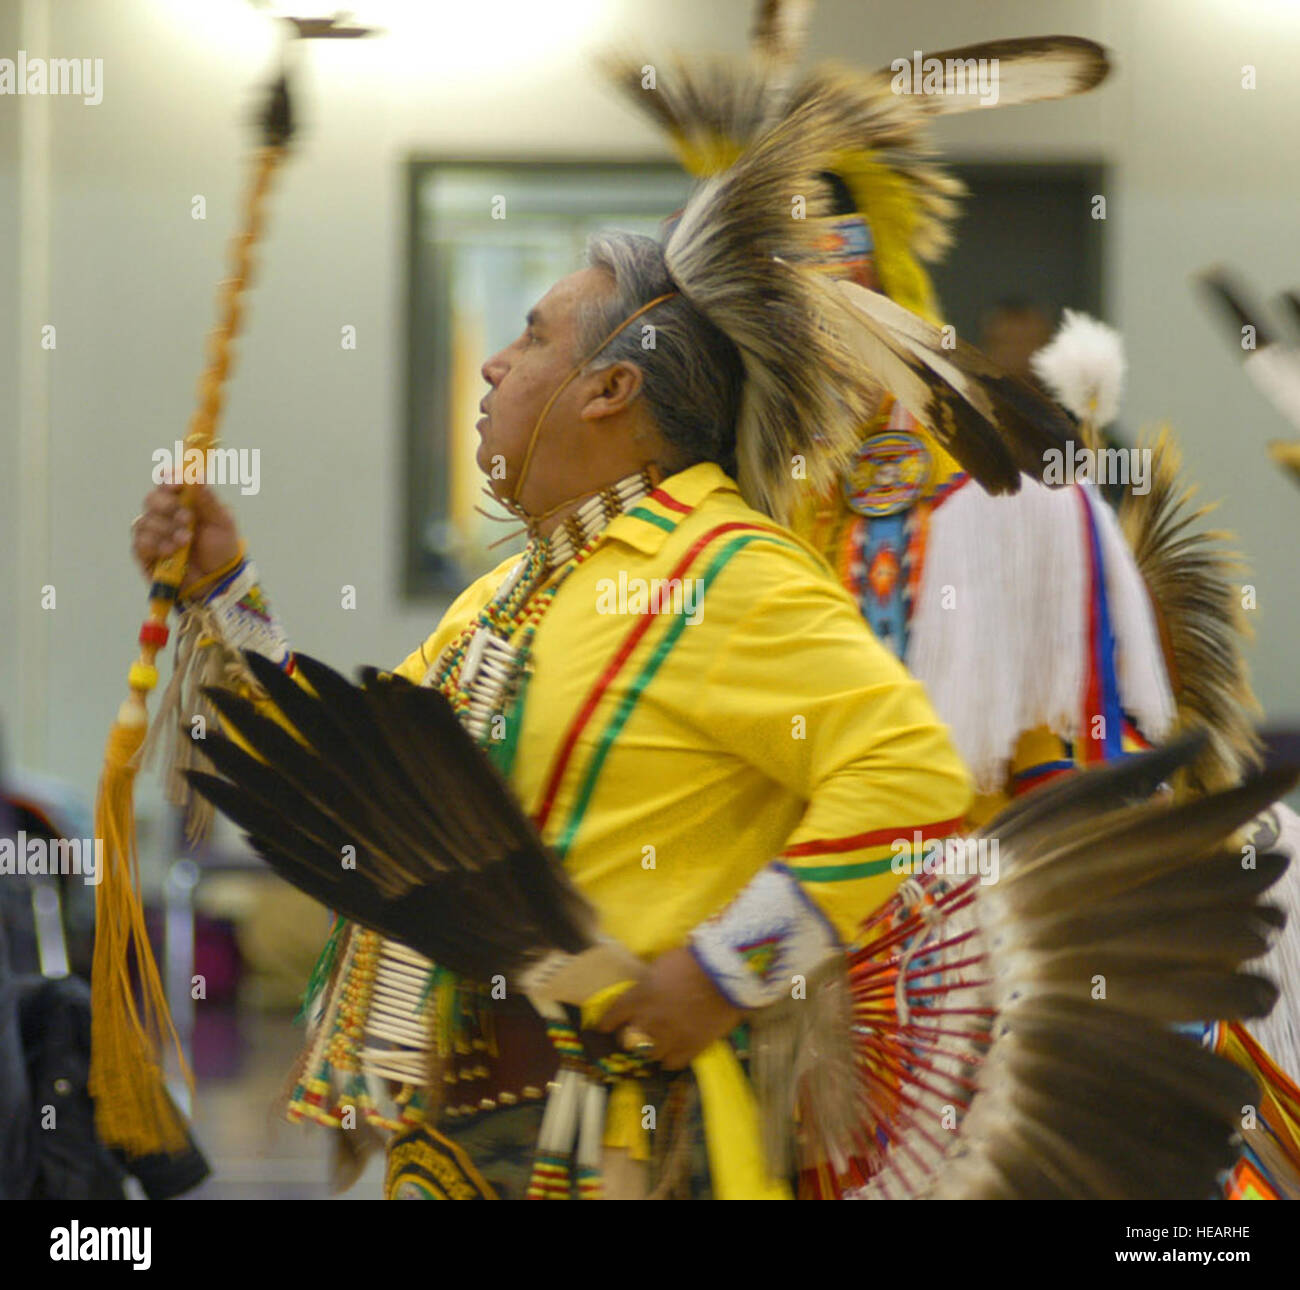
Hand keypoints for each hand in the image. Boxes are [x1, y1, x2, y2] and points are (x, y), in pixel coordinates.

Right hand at [131, 480, 240, 595]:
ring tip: (186, 541)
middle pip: (151, 499)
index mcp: (184, 503)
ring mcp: (153, 535)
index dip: (168, 480)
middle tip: (187, 518)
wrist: (219, 581)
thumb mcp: (222, 522)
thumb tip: (197, 474)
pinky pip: (140, 543)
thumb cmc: (222, 550)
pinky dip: (157, 544)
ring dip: (166, 529)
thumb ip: (208, 500)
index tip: (176, 483)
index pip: (167, 484)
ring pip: (145, 521)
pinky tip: (173, 551)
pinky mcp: (145, 555)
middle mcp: (165, 516)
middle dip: (167, 506)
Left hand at [594, 946, 742, 1069]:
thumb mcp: (660, 965)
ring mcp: (670, 1038)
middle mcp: (649, 1022)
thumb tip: (645, 991)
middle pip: (627, 1040)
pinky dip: (669, 1059)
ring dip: (649, 1048)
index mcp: (639, 998)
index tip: (604, 1027)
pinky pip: (672, 1063)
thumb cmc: (691, 961)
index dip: (606, 1023)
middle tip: (634, 1033)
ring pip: (649, 1054)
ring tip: (654, 1044)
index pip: (613, 1016)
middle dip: (628, 1036)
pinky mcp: (690, 1048)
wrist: (724, 974)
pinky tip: (671, 1053)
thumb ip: (648, 984)